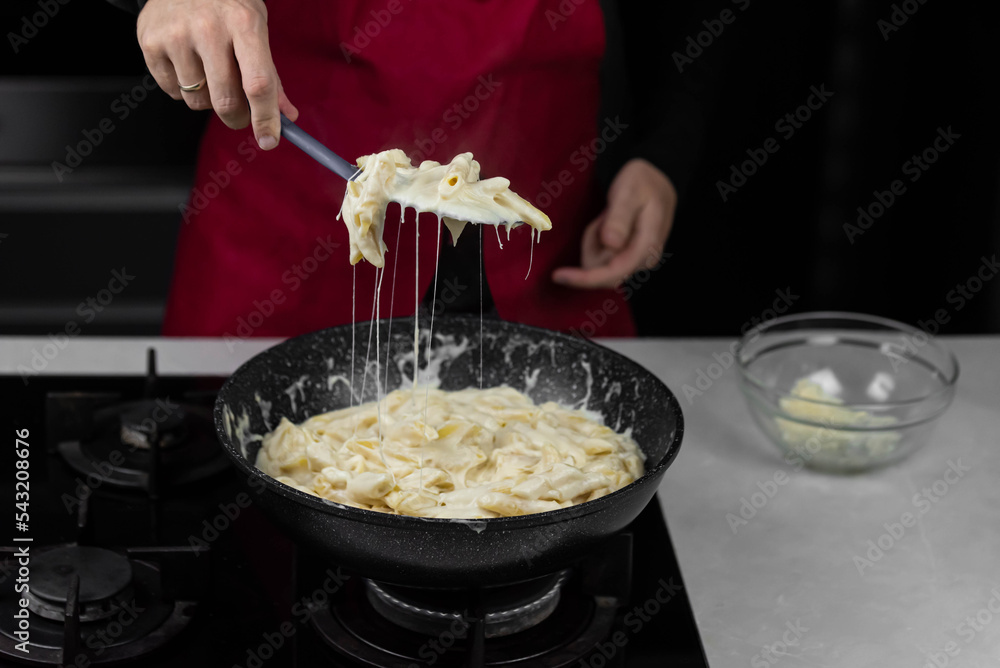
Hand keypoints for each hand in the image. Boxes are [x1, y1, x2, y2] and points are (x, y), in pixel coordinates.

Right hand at [137, 0, 298, 149]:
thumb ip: (269, 74)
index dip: (265, 119)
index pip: (258, 84)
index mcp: (243, 24)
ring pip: (198, 101)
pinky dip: (184, 88)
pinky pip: (173, 92)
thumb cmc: (227, 4)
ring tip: (209, 72)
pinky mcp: (150, 43)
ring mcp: (175, 36)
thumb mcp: (255, 27)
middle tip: (241, 113)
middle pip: (226, 101)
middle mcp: (208, 29)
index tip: (269, 140)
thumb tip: (287, 117)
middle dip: (238, 118)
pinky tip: (188, 62)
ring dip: (209, 100)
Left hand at [552, 159, 675, 288]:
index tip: (558, 276)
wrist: (655, 183)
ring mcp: (636, 262)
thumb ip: (620, 216)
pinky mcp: (627, 261)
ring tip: (606, 216)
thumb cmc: (641, 183)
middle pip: (601, 272)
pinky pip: (600, 258)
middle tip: (602, 216)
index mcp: (647, 246)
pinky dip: (595, 241)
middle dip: (591, 245)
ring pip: (597, 264)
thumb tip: (611, 243)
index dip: (585, 279)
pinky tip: (606, 223)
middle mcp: (644, 261)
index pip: (614, 273)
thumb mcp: (629, 191)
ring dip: (593, 240)